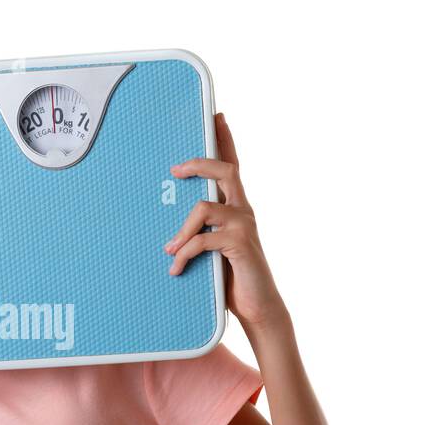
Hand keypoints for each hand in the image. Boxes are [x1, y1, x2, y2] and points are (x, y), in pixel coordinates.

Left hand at [165, 113, 287, 328]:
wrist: (257, 308)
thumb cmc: (231, 279)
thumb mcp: (211, 250)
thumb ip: (198, 233)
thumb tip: (166, 230)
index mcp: (237, 208)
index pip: (232, 166)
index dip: (225, 140)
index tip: (216, 116)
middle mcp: (244, 211)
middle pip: (224, 171)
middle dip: (199, 164)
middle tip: (175, 169)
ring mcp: (244, 226)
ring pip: (204, 207)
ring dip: (182, 230)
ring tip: (170, 251)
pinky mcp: (240, 244)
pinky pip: (204, 239)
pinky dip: (186, 253)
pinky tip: (177, 269)